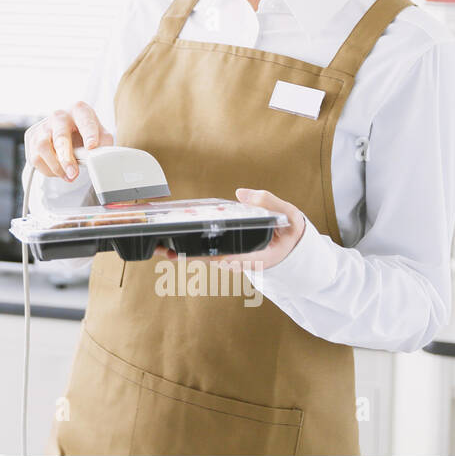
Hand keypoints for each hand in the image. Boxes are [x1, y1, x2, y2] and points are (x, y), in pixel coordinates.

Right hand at [24, 102, 113, 180]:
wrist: (70, 132)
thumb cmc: (86, 133)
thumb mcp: (101, 136)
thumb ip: (104, 146)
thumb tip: (100, 158)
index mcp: (79, 111)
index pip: (85, 121)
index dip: (89, 134)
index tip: (92, 146)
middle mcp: (59, 116)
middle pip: (60, 135)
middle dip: (66, 157)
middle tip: (73, 173)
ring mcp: (43, 126)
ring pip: (42, 147)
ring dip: (55, 166)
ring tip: (68, 176)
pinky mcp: (32, 138)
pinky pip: (35, 158)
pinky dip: (47, 169)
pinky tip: (59, 171)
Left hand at [152, 188, 307, 269]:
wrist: (293, 248)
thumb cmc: (290, 232)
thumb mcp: (289, 216)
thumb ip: (268, 202)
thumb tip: (241, 194)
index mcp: (259, 256)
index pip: (233, 258)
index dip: (213, 257)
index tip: (194, 255)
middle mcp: (243, 261)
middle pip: (212, 260)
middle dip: (190, 256)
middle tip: (166, 251)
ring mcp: (233, 260)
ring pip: (206, 259)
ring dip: (185, 254)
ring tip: (161, 249)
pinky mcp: (227, 255)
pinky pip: (207, 253)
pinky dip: (190, 248)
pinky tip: (171, 243)